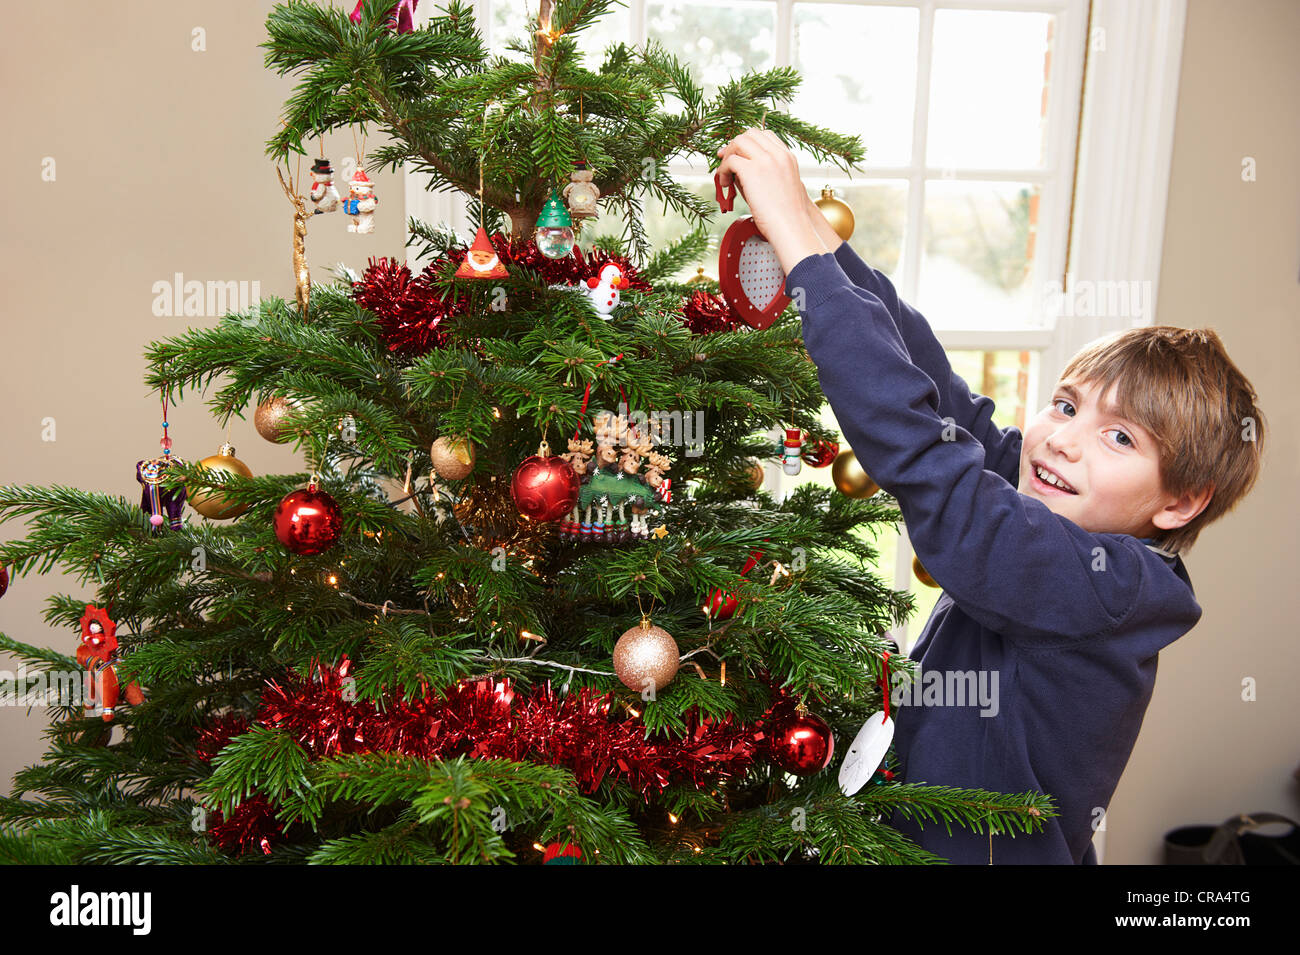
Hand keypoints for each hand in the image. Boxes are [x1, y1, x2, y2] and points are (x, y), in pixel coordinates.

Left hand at [715, 128, 822, 275]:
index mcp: (787, 157)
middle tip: (726, 162)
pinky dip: (723, 171)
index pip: (765, 136)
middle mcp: (778, 154)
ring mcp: (766, 161)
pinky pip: (730, 160)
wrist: (792, 227)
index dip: (747, 143)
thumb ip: (763, 173)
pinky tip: (725, 184)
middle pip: (750, 134)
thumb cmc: (786, 215)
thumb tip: (736, 170)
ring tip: (726, 176)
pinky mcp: (752, 171)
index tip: (737, 154)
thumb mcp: (779, 187)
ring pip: (738, 141)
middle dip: (734, 146)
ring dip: (727, 157)